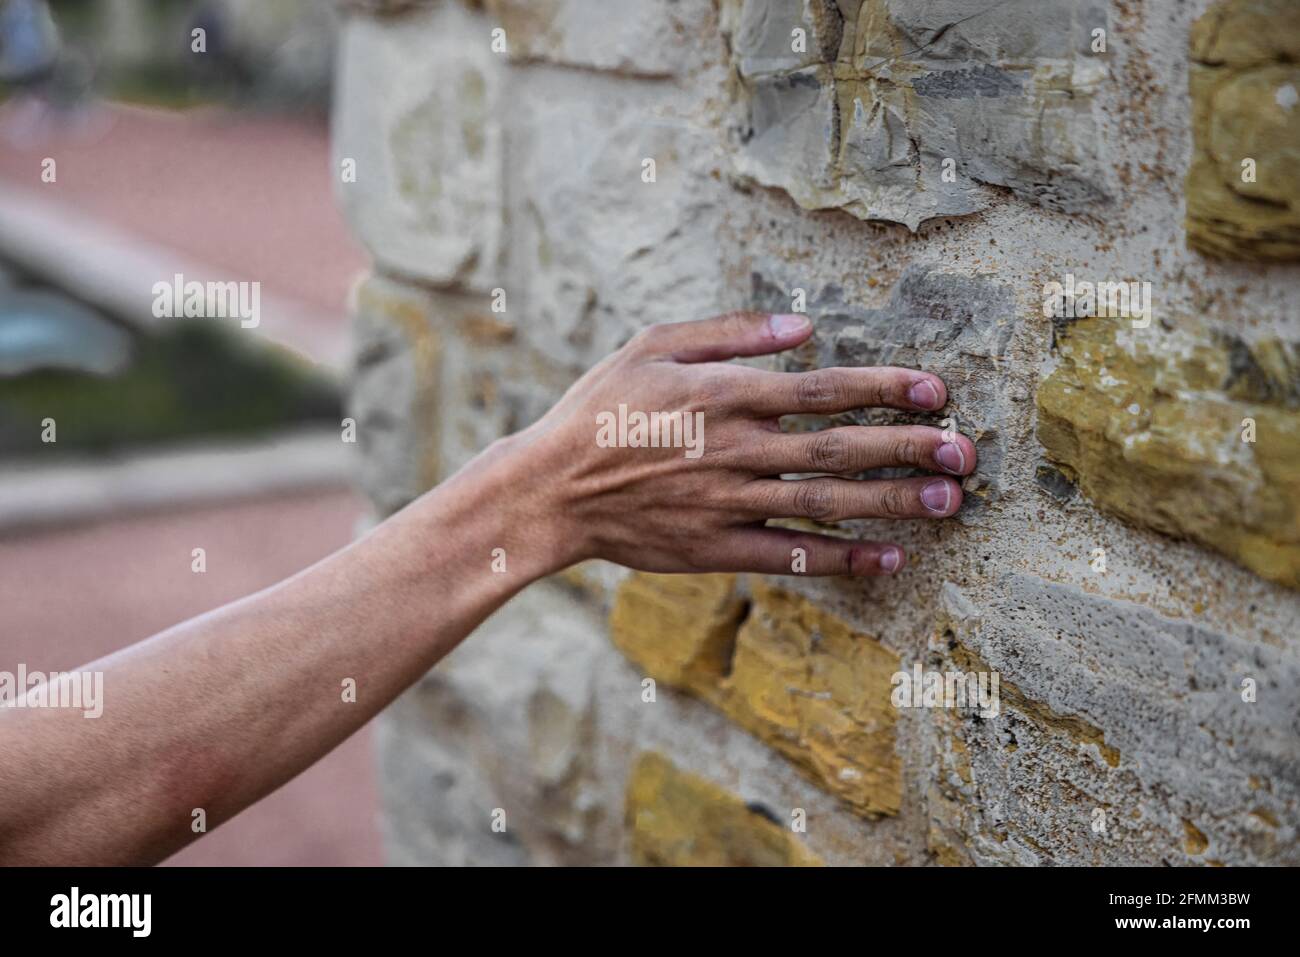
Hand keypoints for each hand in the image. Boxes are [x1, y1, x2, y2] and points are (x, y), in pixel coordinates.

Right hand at [496, 311, 975, 577]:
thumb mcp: (652, 345)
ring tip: (949, 502)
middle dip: (908, 447)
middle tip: (966, 451)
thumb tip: (803, 324)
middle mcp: (735, 449)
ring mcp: (727, 503)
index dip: (884, 388)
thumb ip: (729, 332)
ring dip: (890, 502)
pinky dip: (840, 559)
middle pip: (838, 449)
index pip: (822, 389)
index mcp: (724, 395)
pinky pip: (788, 554)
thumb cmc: (598, 409)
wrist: (548, 490)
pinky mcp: (715, 549)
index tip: (936, 390)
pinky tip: (888, 559)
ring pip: (824, 503)